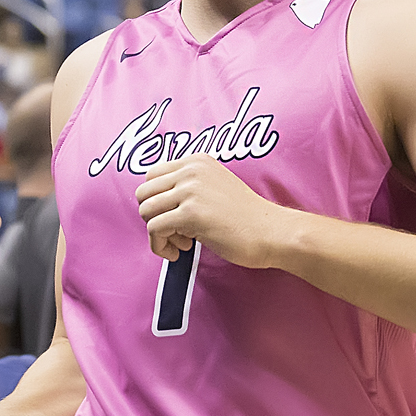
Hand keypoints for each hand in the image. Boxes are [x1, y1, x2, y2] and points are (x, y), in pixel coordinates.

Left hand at [134, 154, 291, 265]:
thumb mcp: (215, 186)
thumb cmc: (246, 217)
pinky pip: (154, 229)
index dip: (158, 201)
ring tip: (182, 243)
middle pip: (143, 192)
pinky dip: (161, 246)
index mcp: (196, 161)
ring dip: (158, 233)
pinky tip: (181, 253)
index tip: (176, 218)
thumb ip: (189, 187)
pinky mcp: (190, 214)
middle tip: (176, 233)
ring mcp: (190, 191)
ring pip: (145, 210)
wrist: (271, 232)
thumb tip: (155, 203)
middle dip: (153, 217)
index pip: (152, 176)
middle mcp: (191, 170)